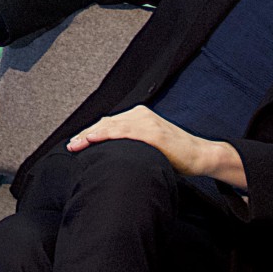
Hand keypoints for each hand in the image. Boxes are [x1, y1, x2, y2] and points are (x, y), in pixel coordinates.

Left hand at [65, 105, 247, 189]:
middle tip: (71, 146)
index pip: (109, 124)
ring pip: (112, 126)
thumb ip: (132, 145)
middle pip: (106, 123)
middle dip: (86, 135)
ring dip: (91, 135)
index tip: (77, 143)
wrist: (201, 155)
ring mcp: (147, 122)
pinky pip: (125, 132)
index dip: (91, 133)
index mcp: (139, 116)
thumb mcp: (149, 146)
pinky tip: (95, 139)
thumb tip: (112, 156)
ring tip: (76, 145)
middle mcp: (140, 115)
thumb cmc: (175, 154)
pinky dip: (107, 134)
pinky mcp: (153, 132)